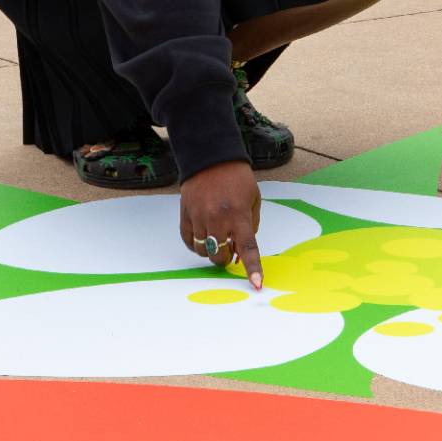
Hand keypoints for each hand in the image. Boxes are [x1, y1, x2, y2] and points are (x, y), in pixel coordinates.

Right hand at [179, 160, 262, 287]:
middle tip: (229, 246)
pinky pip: (187, 240)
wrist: (211, 157)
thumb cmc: (237, 179)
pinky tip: (203, 234)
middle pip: (219, 256)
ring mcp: (198, 216)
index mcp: (238, 215)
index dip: (253, 267)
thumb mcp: (253, 200)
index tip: (256, 284)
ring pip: (202, 251)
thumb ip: (250, 226)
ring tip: (216, 236)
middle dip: (226, 257)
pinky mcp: (185, 213)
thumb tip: (242, 252)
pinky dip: (195, 243)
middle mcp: (217, 218)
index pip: (247, 247)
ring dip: (211, 250)